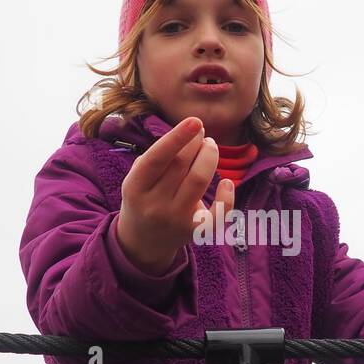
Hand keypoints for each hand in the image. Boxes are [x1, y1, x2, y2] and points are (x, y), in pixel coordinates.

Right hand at [115, 116, 235, 274]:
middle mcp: (154, 205)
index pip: (157, 158)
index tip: (194, 121)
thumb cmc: (144, 198)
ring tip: (210, 145)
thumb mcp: (138, 178)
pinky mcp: (194, 233)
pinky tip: (228, 183)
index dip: (177, 137)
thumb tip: (189, 133)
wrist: (143, 241)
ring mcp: (175, 220)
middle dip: (195, 143)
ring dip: (209, 157)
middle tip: (200, 131)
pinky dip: (227, 197)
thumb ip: (157, 157)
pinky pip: (217, 214)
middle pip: (181, 165)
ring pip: (199, 180)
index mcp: (135, 187)